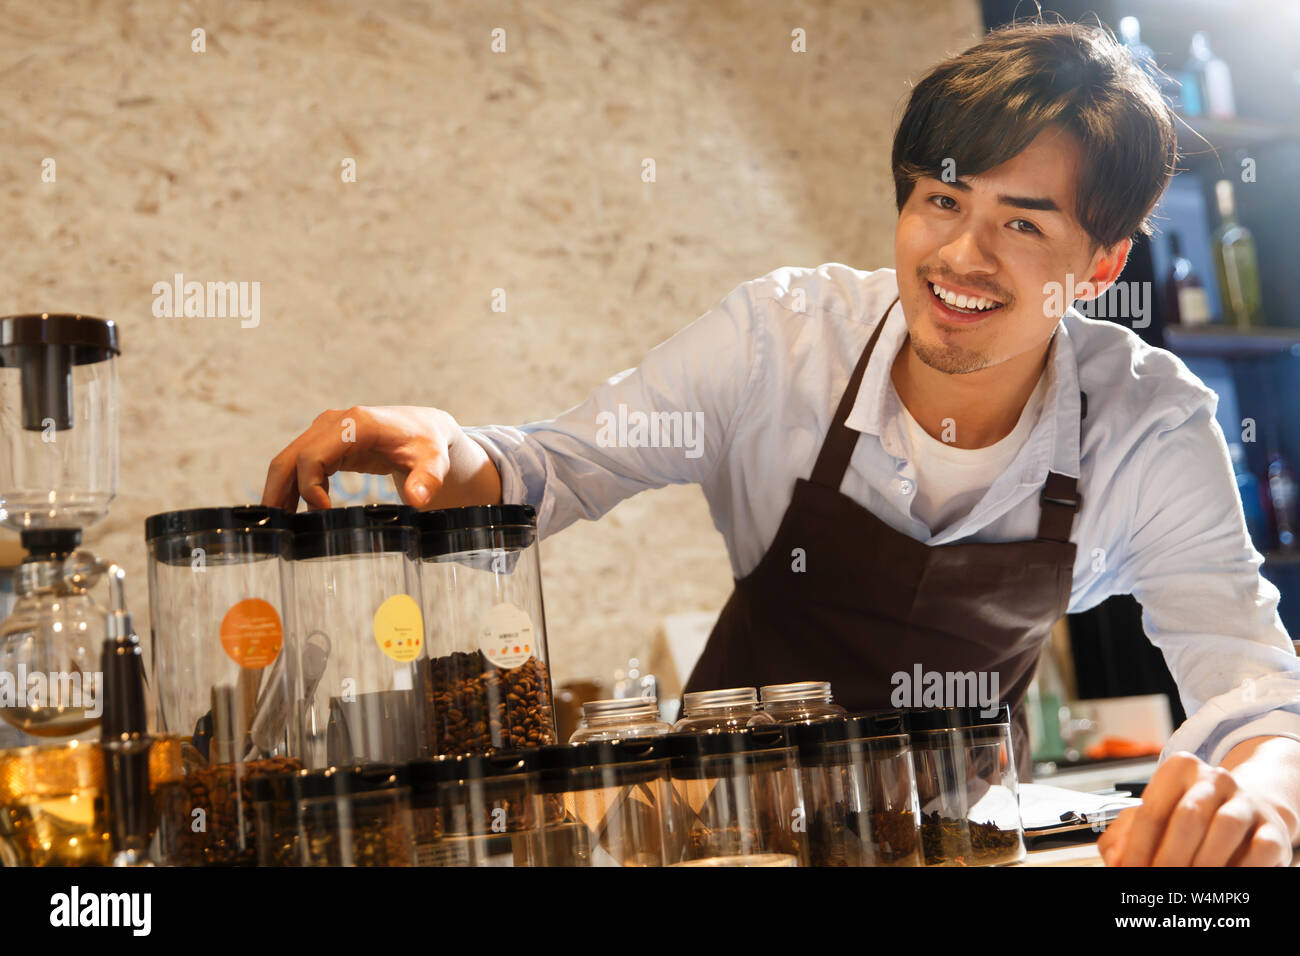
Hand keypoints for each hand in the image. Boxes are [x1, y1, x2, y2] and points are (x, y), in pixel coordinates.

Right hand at [261, 405, 500, 510]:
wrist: (425, 429)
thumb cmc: (427, 444)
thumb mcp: (434, 461)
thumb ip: (428, 479)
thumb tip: (417, 499)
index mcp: (356, 424)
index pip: (314, 455)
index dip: (309, 486)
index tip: (322, 512)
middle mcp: (334, 423)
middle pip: (290, 458)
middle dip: (279, 492)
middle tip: (277, 527)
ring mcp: (326, 430)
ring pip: (288, 460)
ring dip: (278, 491)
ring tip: (276, 524)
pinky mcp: (326, 441)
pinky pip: (298, 463)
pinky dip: (290, 486)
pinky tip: (290, 511)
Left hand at [1097, 751, 1292, 865]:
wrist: (1251, 811)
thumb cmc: (1194, 815)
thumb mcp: (1157, 815)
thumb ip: (1127, 834)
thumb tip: (1116, 858)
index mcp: (1179, 769)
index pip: (1151, 810)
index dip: (1137, 846)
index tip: (1130, 870)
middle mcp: (1214, 779)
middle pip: (1187, 817)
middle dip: (1169, 855)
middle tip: (1157, 879)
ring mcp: (1246, 802)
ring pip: (1225, 827)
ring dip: (1203, 861)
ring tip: (1187, 884)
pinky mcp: (1273, 829)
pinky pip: (1259, 848)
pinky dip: (1239, 868)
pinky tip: (1222, 880)